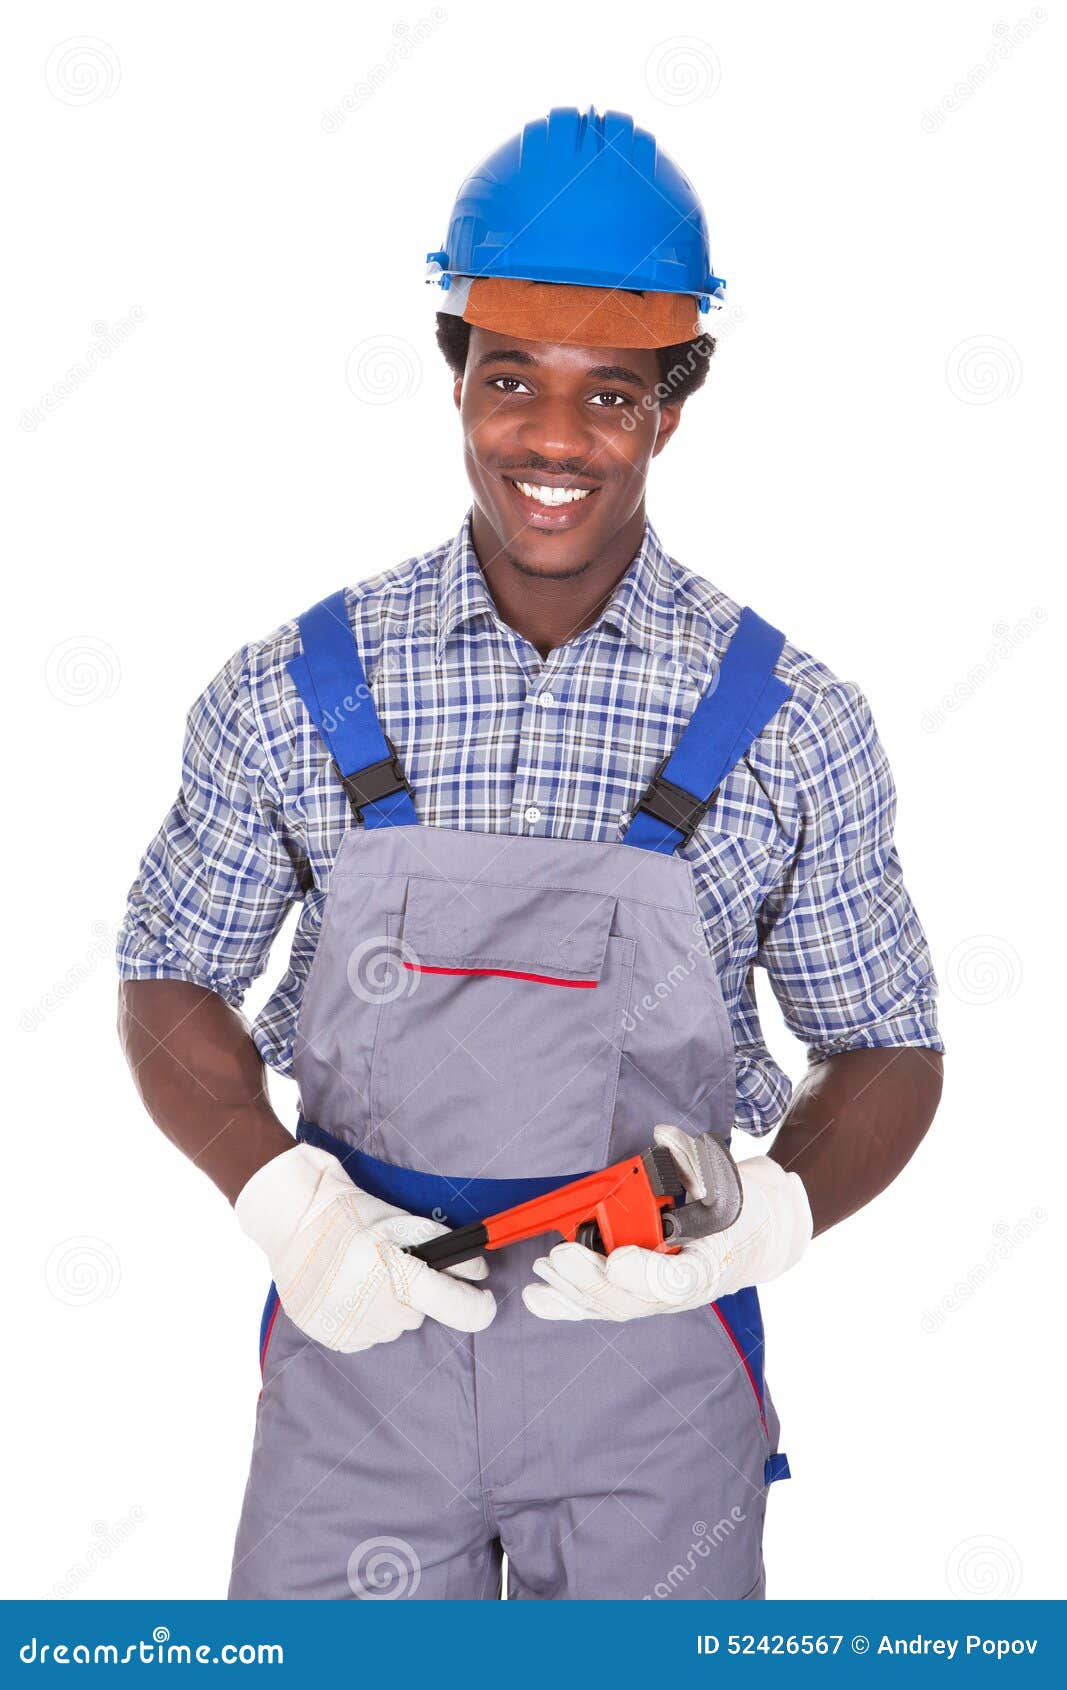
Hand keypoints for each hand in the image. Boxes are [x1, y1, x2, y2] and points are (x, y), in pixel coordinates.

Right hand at [236, 1145, 495, 1351]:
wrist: (290, 1221)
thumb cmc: (349, 1213)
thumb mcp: (401, 1220)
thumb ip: (443, 1246)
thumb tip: (479, 1271)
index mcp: (396, 1275)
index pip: (458, 1308)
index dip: (480, 1307)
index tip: (485, 1300)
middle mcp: (376, 1310)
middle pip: (420, 1315)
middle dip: (416, 1294)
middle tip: (390, 1265)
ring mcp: (352, 1329)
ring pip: (393, 1327)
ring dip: (388, 1306)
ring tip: (362, 1274)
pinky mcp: (334, 1339)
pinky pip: (368, 1335)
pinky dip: (364, 1317)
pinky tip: (347, 1290)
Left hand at [522, 1152, 811, 1322]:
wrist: (765, 1234)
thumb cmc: (749, 1207)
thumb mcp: (732, 1179)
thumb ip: (695, 1159)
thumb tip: (664, 1135)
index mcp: (711, 1262)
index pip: (677, 1281)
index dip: (643, 1276)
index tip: (615, 1261)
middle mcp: (685, 1287)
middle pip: (634, 1300)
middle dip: (591, 1281)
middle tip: (560, 1256)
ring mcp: (663, 1295)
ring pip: (615, 1306)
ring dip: (573, 1292)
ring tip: (542, 1272)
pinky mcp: (645, 1294)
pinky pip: (605, 1304)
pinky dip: (570, 1303)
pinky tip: (540, 1298)